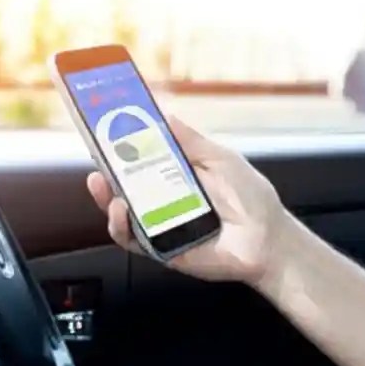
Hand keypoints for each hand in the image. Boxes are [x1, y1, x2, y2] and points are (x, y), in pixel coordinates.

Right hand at [86, 115, 288, 284]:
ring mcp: (160, 224)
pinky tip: (123, 211)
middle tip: (97, 157)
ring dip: (107, 198)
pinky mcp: (160, 249)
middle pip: (124, 185)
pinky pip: (131, 240)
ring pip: (121, 213)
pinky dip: (121, 226)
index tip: (103, 129)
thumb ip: (190, 141)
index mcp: (177, 175)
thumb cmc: (251, 198)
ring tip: (107, 185)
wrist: (267, 239)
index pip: (141, 159)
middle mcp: (164, 199)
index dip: (121, 146)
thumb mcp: (220, 159)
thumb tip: (164, 116)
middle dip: (106, 171)